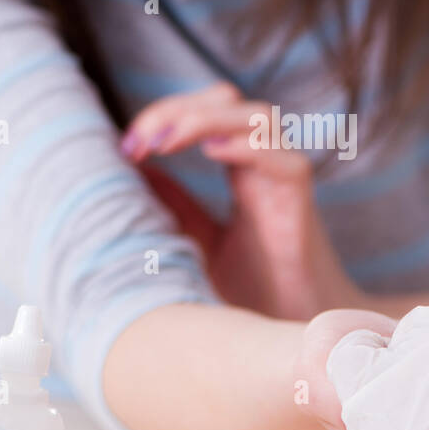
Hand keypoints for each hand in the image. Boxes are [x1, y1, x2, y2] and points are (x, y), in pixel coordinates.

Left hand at [123, 82, 365, 321]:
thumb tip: (134, 171)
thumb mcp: (199, 241)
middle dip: (178, 108)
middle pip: (229, 101)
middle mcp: (265, 165)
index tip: (127, 147)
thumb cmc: (256, 289)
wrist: (295, 329)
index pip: (206, 111)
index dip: (166, 115)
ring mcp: (286, 180)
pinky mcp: (301, 205)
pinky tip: (212, 152)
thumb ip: (175, 205)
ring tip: (165, 141)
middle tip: (139, 141)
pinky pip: (285, 160)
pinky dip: (249, 147)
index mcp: (241, 168)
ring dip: (207, 118)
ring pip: (259, 117)